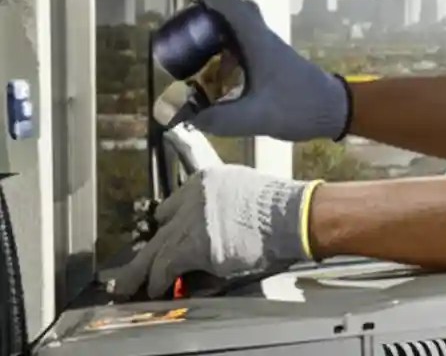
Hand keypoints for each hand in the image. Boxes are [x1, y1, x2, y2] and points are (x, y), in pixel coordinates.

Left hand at [100, 165, 320, 299]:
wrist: (291, 215)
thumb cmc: (279, 207)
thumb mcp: (243, 191)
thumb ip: (220, 206)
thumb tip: (211, 234)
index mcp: (204, 181)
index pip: (172, 205)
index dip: (169, 226)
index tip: (167, 237)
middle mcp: (191, 198)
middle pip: (158, 228)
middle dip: (145, 252)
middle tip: (131, 269)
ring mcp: (190, 222)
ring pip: (154, 249)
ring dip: (141, 271)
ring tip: (130, 286)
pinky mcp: (193, 247)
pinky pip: (166, 267)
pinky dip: (159, 280)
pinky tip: (156, 289)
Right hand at [176, 0, 351, 141]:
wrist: (336, 110)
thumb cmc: (299, 107)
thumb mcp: (257, 118)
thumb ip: (220, 120)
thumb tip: (189, 118)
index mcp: (258, 42)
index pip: (231, 5)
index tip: (183, 12)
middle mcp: (263, 39)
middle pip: (235, 13)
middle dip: (208, 19)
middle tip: (187, 39)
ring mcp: (271, 49)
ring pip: (241, 29)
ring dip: (218, 37)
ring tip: (195, 60)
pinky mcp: (275, 61)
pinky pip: (247, 46)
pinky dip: (230, 54)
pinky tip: (220, 78)